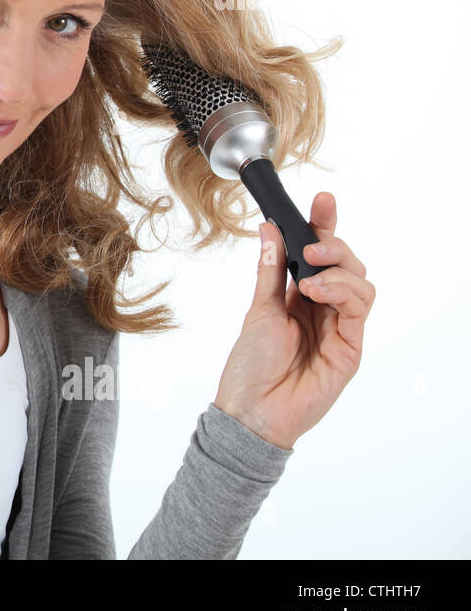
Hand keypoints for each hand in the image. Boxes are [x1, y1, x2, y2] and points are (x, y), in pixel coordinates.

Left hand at [214, 192, 374, 449]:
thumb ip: (270, 270)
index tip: (322, 200)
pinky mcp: (351, 347)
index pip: (320, 254)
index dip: (324, 225)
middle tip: (311, 245)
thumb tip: (269, 228)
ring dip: (338, 271)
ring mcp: (340, 327)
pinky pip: (359, 309)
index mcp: (299, 296)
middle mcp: (323, 308)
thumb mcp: (258, 309)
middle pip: (346, 263)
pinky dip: (342, 293)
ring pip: (360, 283)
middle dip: (333, 244)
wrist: (252, 410)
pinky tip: (317, 293)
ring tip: (308, 280)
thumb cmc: (250, 365)